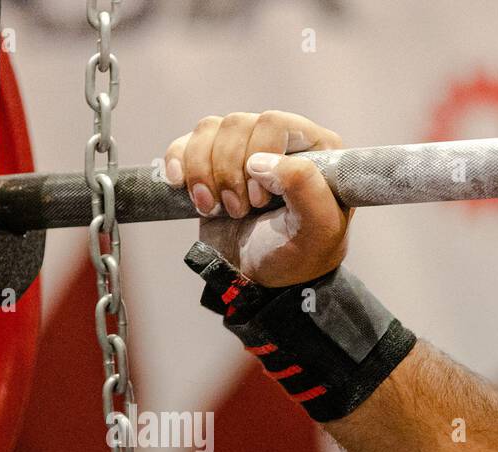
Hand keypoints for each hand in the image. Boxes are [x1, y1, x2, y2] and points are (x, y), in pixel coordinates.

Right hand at [165, 110, 351, 286]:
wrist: (262, 282)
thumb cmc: (298, 257)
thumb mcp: (318, 230)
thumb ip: (304, 187)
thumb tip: (258, 161)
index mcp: (314, 148)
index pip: (274, 122)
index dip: (258, 156)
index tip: (259, 200)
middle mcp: (278, 142)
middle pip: (237, 124)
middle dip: (229, 173)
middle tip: (239, 212)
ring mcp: (242, 151)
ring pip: (208, 130)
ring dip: (203, 174)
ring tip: (214, 209)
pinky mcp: (211, 164)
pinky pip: (185, 144)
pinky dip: (178, 164)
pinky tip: (182, 188)